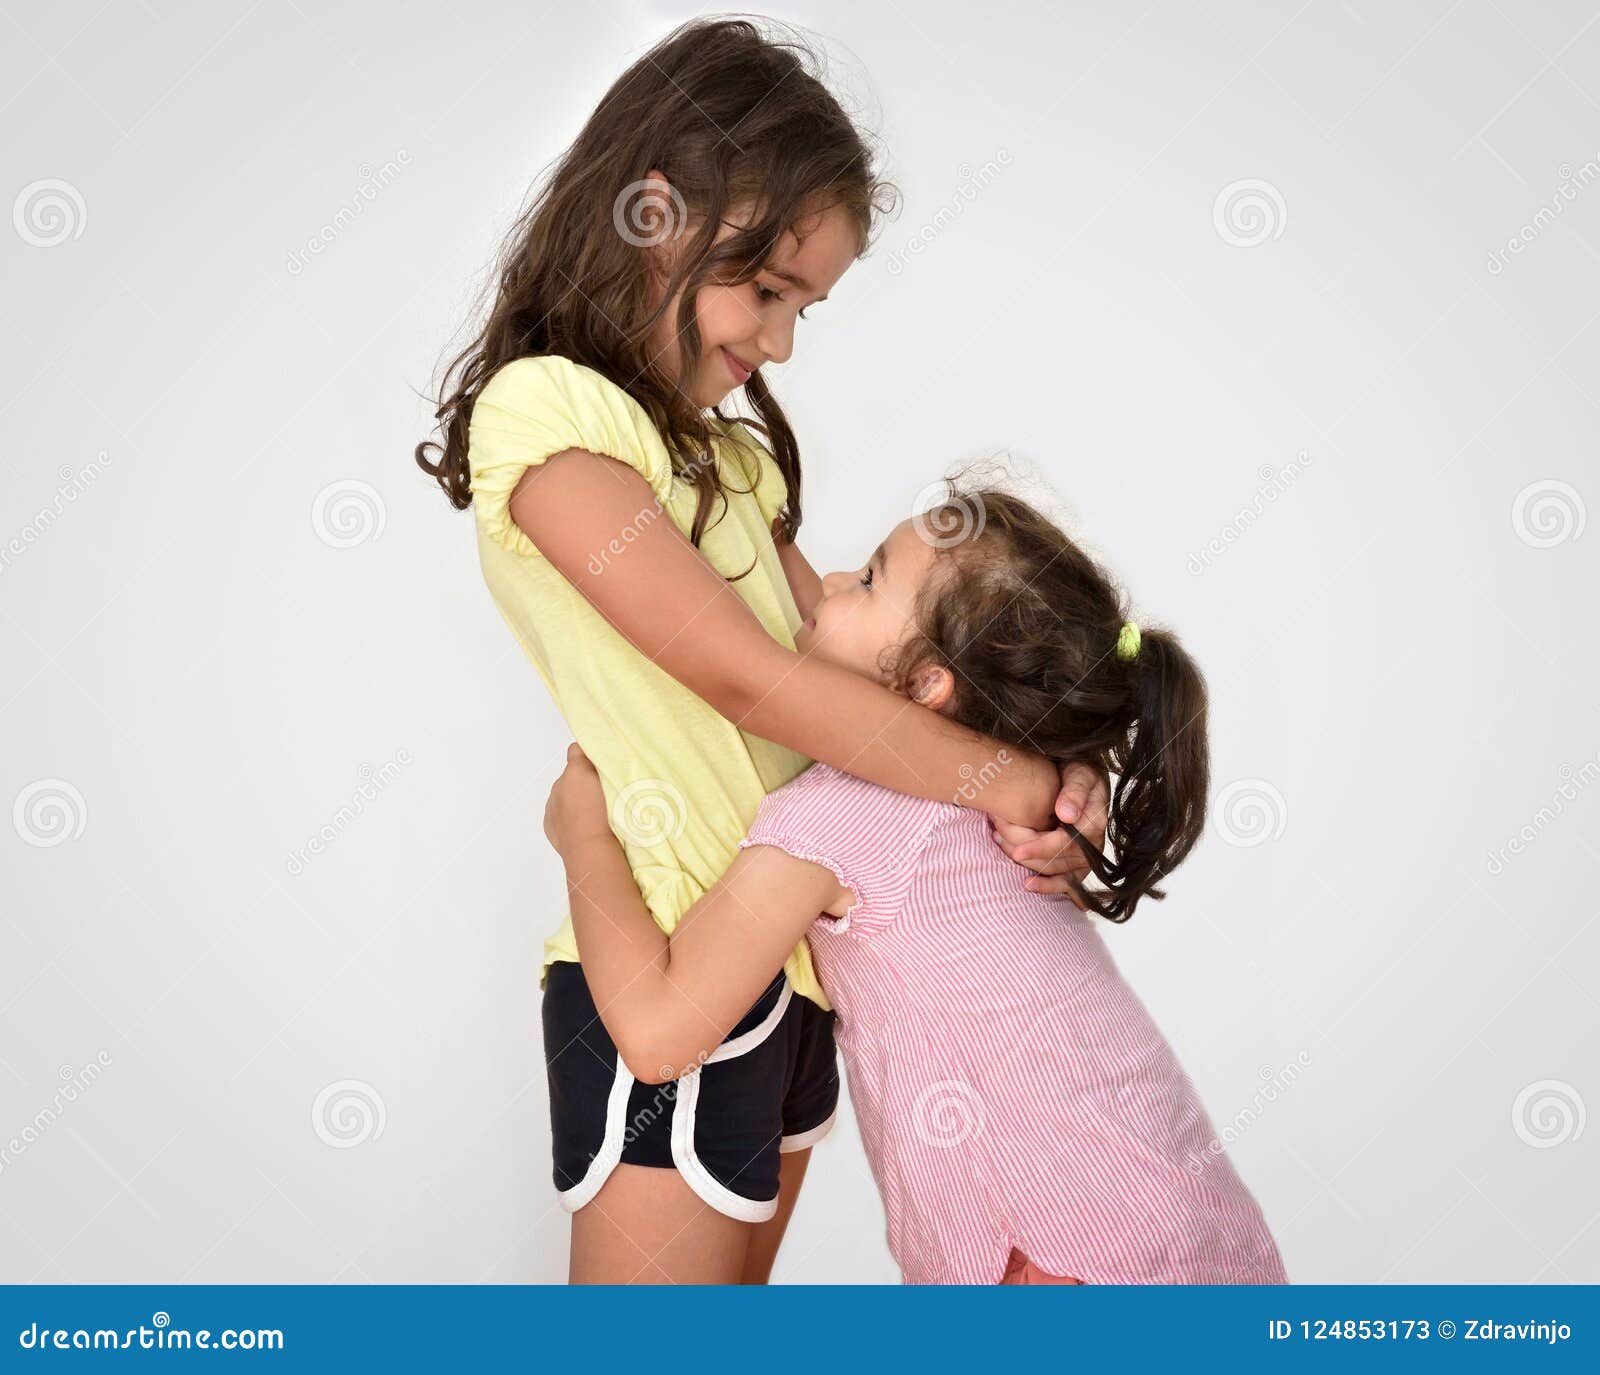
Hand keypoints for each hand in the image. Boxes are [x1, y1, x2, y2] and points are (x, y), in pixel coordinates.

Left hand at [543, 743, 613, 858]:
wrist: (591, 849)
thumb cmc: (608, 816)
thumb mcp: (618, 783)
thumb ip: (608, 768)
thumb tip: (603, 762)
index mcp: (576, 770)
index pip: (577, 750)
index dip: (589, 756)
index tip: (601, 766)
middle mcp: (559, 783)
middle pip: (572, 775)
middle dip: (584, 782)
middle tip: (603, 796)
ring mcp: (552, 804)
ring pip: (564, 796)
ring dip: (576, 801)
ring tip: (595, 816)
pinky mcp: (549, 823)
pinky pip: (558, 814)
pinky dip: (568, 817)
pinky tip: (583, 827)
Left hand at [989, 761, 1109, 905]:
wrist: (1081, 777)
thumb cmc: (1080, 771)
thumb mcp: (1081, 773)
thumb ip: (1075, 791)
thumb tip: (1067, 815)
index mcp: (1094, 823)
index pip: (1066, 843)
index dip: (1040, 849)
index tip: (1017, 850)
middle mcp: (1093, 845)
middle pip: (1055, 861)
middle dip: (1024, 851)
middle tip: (997, 832)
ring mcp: (1086, 857)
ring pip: (1053, 871)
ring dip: (1026, 862)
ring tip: (1000, 841)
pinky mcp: (1078, 865)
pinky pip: (1066, 883)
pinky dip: (1048, 886)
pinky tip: (1028, 884)